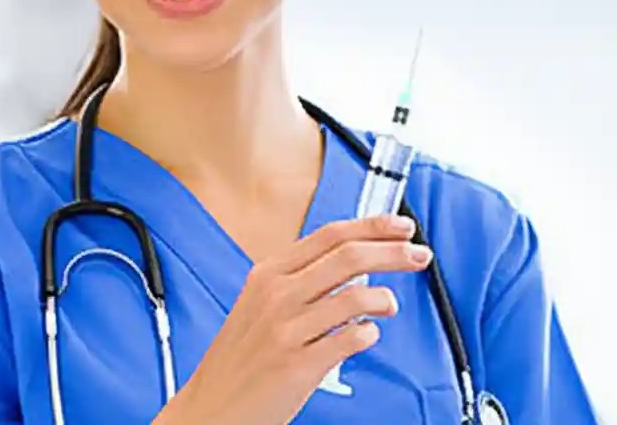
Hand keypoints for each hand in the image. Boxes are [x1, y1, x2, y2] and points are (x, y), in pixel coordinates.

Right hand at [152, 215, 432, 424]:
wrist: (212, 405)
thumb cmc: (241, 357)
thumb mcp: (258, 305)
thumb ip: (299, 282)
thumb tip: (355, 266)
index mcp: (267, 274)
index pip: (329, 236)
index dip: (372, 227)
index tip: (401, 226)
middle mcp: (276, 295)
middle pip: (349, 258)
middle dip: (393, 253)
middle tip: (419, 256)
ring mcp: (286, 330)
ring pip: (355, 297)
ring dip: (385, 298)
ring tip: (390, 305)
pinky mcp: (299, 365)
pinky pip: (351, 339)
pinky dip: (368, 334)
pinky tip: (365, 335)